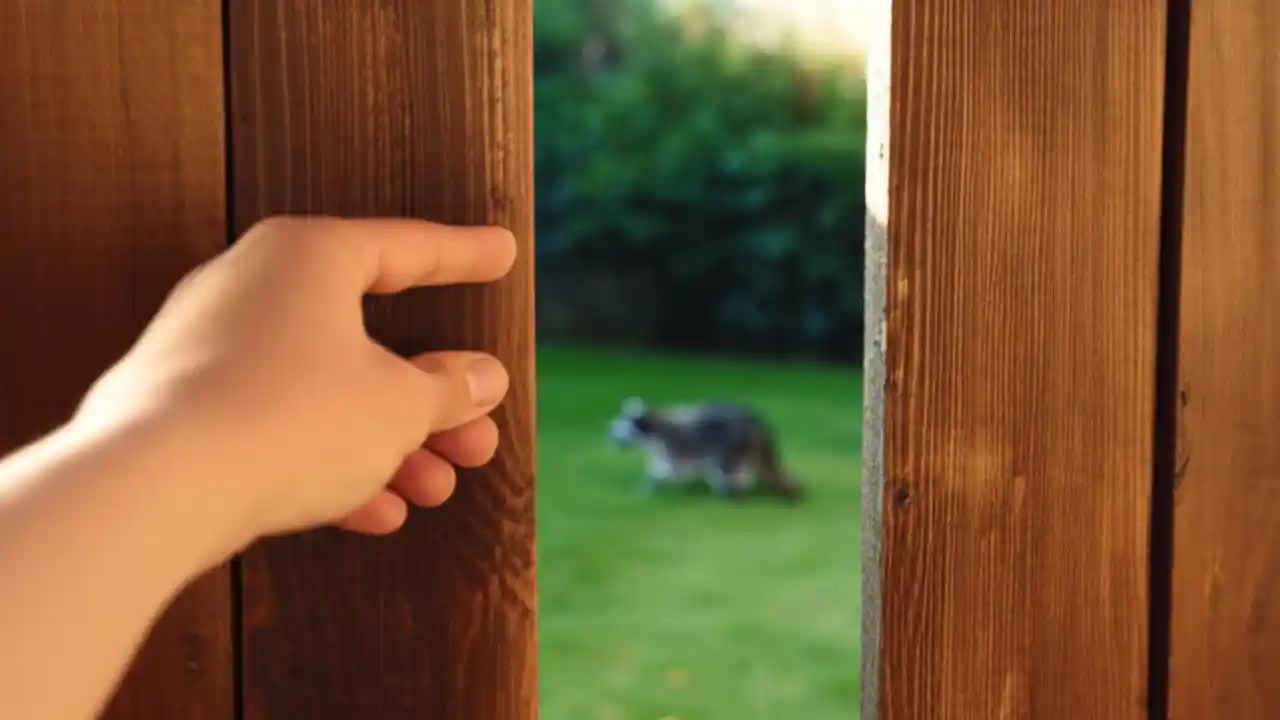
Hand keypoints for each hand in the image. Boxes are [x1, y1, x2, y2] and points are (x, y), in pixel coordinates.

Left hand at [73, 216, 515, 547]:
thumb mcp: (398, 405)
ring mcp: (209, 352)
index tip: (501, 252)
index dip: (463, 255)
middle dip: (430, 399)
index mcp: (307, 256)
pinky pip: (274, 429)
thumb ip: (447, 389)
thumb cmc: (288, 419)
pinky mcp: (181, 412)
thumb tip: (480, 378)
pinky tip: (375, 511)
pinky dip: (327, 464)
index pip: (405, 246)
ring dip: (387, 443)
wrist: (155, 489)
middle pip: (368, 338)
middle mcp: (251, 289)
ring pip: (323, 392)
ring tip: (436, 486)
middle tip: (478, 434)